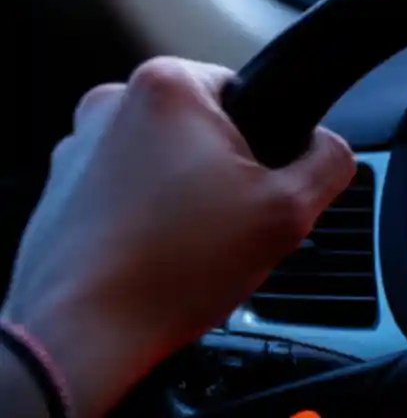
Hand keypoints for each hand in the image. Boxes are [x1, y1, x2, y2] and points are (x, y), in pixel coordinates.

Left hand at [1, 57, 355, 416]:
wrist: (82, 336)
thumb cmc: (172, 270)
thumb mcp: (289, 212)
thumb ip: (329, 163)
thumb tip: (331, 150)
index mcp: (169, 86)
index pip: (252, 91)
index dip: (272, 144)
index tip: (265, 187)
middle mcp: (113, 104)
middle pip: (206, 129)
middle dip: (228, 174)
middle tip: (234, 225)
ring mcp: (78, 149)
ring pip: (166, 163)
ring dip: (187, 198)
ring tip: (192, 249)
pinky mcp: (60, 192)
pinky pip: (128, 194)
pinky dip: (149, 221)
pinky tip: (161, 259)